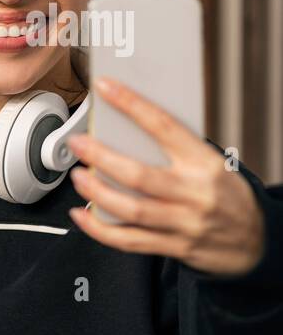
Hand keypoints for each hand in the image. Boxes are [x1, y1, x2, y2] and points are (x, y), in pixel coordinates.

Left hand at [65, 76, 265, 276]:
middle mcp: (195, 193)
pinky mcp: (174, 246)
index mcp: (205, 164)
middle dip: (100, 156)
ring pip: (131, 210)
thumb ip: (176, 153)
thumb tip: (126, 131)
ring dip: (96, 192)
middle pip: (139, 175)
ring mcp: (184, 223)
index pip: (165, 127)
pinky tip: (83, 214)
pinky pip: (129, 240)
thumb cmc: (228, 197)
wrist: (257, 241)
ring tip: (77, 177)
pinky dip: (99, 229)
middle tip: (78, 143)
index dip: (132, 105)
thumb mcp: (213, 165)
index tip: (106, 88)